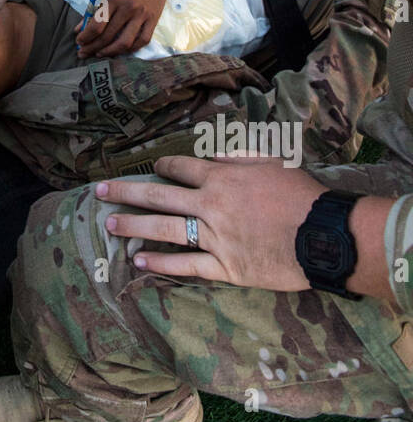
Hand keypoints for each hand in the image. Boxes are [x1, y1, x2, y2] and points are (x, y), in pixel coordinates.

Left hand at [75, 0, 166, 57]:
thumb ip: (92, 9)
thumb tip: (80, 29)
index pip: (96, 26)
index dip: (85, 38)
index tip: (79, 42)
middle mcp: (128, 8)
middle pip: (108, 36)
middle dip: (93, 47)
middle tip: (84, 52)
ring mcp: (142, 14)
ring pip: (125, 42)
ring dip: (110, 52)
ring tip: (101, 53)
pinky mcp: (153, 17)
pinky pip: (143, 40)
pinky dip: (131, 49)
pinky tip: (121, 50)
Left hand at [97, 154, 325, 289]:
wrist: (323, 235)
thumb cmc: (302, 195)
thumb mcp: (272, 161)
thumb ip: (238, 155)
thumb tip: (212, 154)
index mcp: (221, 177)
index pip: (180, 168)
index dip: (161, 167)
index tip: (150, 167)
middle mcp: (210, 205)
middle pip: (158, 195)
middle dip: (125, 191)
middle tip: (98, 191)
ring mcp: (215, 238)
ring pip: (164, 229)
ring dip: (133, 225)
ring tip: (108, 224)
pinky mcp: (225, 267)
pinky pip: (186, 265)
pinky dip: (161, 263)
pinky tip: (140, 260)